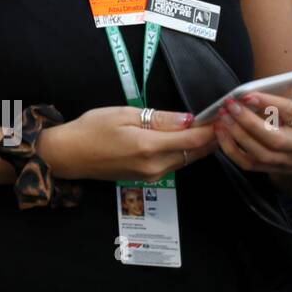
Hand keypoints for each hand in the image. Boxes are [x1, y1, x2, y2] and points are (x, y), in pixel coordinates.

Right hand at [36, 106, 216, 182]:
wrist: (68, 155)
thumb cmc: (90, 129)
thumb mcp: (123, 114)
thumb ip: (159, 119)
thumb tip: (188, 119)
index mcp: (149, 146)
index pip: (193, 139)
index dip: (211, 128)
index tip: (222, 114)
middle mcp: (155, 166)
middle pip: (194, 153)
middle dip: (210, 138)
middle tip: (222, 120)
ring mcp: (151, 175)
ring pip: (185, 160)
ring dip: (198, 146)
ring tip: (207, 128)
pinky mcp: (146, 178)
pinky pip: (173, 164)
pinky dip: (183, 152)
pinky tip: (184, 140)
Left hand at [215, 57, 291, 196]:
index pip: (289, 112)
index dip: (267, 103)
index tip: (247, 94)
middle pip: (272, 138)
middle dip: (247, 122)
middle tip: (228, 105)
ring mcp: (287, 160)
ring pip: (259, 153)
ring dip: (236, 136)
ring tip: (221, 117)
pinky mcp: (274, 169)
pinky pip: (249, 164)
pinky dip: (231, 151)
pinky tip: (221, 133)